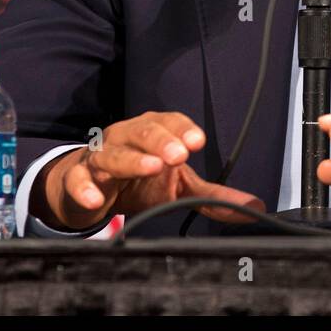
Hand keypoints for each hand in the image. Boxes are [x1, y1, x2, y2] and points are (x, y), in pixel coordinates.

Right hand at [31, 111, 265, 230]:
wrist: (87, 189)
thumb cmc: (138, 180)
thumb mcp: (177, 186)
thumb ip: (212, 196)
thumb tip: (254, 208)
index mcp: (151, 132)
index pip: (169, 122)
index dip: (183, 129)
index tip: (198, 142)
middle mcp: (125, 137)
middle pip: (142, 130)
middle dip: (162, 140)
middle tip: (180, 155)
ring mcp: (99, 156)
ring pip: (112, 153)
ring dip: (132, 159)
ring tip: (151, 167)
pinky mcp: (77, 178)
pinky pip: (78, 180)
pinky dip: (85, 188)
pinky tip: (97, 199)